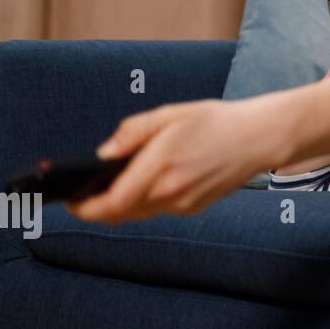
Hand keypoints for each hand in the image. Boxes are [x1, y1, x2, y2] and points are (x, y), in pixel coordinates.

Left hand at [67, 98, 289, 224]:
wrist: (259, 138)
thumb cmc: (215, 121)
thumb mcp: (171, 115)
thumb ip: (132, 133)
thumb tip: (103, 153)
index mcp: (161, 166)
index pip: (111, 204)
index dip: (85, 208)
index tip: (70, 201)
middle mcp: (170, 192)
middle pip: (120, 214)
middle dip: (98, 207)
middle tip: (83, 194)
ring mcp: (184, 203)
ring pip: (139, 213)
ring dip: (121, 203)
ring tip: (113, 184)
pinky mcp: (194, 207)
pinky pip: (159, 209)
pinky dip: (146, 199)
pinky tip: (149, 181)